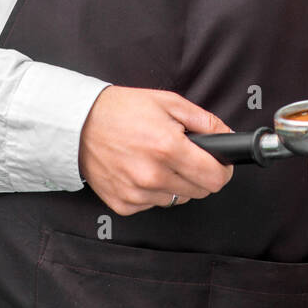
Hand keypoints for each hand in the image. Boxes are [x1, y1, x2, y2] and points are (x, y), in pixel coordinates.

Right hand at [78, 86, 233, 214]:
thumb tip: (228, 136)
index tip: (220, 164)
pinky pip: (154, 204)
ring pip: (178, 199)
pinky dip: (154, 190)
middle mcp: (152, 175)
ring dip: (176, 183)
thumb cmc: (122, 110)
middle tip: (187, 156)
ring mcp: (137, 193)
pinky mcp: (123, 205)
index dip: (223, 170)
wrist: (79, 124)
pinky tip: (142, 170)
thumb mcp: (168, 103)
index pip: (214, 178)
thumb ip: (205, 121)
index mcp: (167, 148)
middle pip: (201, 192)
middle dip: (201, 174)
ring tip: (159, 160)